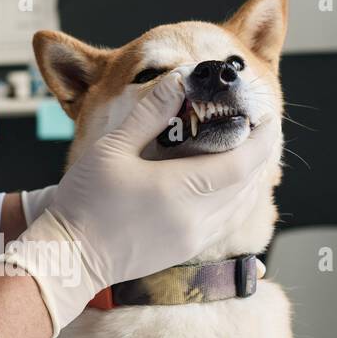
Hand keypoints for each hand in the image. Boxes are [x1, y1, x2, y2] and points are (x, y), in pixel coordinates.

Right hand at [0, 73, 278, 336]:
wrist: (69, 257)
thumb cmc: (83, 201)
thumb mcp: (112, 147)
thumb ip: (151, 113)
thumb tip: (182, 80)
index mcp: (179, 190)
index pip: (242, 162)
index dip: (262, 137)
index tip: (267, 114)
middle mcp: (194, 218)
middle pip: (248, 182)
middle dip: (259, 151)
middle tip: (257, 123)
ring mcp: (192, 238)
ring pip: (241, 204)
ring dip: (251, 176)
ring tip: (247, 148)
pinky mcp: (185, 250)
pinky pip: (226, 221)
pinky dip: (237, 198)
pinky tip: (228, 183)